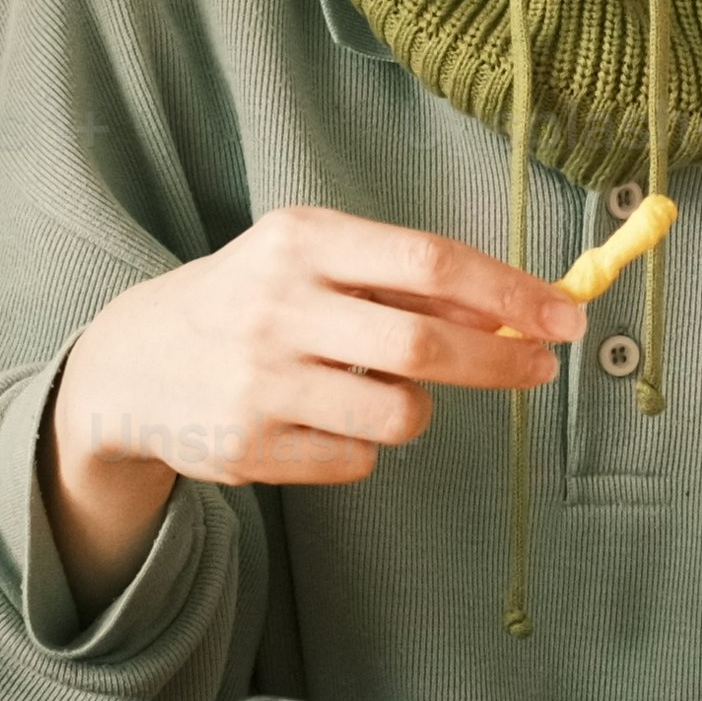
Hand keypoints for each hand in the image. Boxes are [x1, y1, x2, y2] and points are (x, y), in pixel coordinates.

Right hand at [37, 209, 571, 613]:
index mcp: (300, 241)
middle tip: (541, 368)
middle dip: (500, 361)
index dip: (508, 293)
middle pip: (424, 344)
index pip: (428, 262)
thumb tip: (519, 308)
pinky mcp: (249, 447)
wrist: (136, 363)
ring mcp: (260, 382)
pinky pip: (356, 459)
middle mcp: (277, 307)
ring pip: (399, 414)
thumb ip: (402, 279)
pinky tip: (320, 419)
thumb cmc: (253, 301)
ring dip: (416, 410)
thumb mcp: (310, 259)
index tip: (566, 316)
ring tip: (380, 391)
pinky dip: (362, 444)